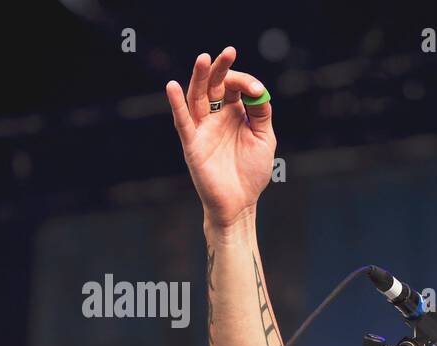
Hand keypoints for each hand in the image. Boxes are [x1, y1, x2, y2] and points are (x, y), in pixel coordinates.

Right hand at [164, 47, 276, 228]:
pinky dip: (176, 104)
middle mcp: (215, 117)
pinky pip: (182, 121)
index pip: (233, 87)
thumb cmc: (252, 172)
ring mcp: (202, 129)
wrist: (240, 203)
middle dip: (220, 69)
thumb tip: (258, 89)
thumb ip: (261, 113)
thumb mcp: (264, 138)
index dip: (244, 83)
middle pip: (213, 86)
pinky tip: (172, 86)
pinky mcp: (192, 144)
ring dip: (198, 78)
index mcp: (234, 113)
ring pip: (196, 97)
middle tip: (227, 52)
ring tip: (203, 58)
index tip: (256, 90)